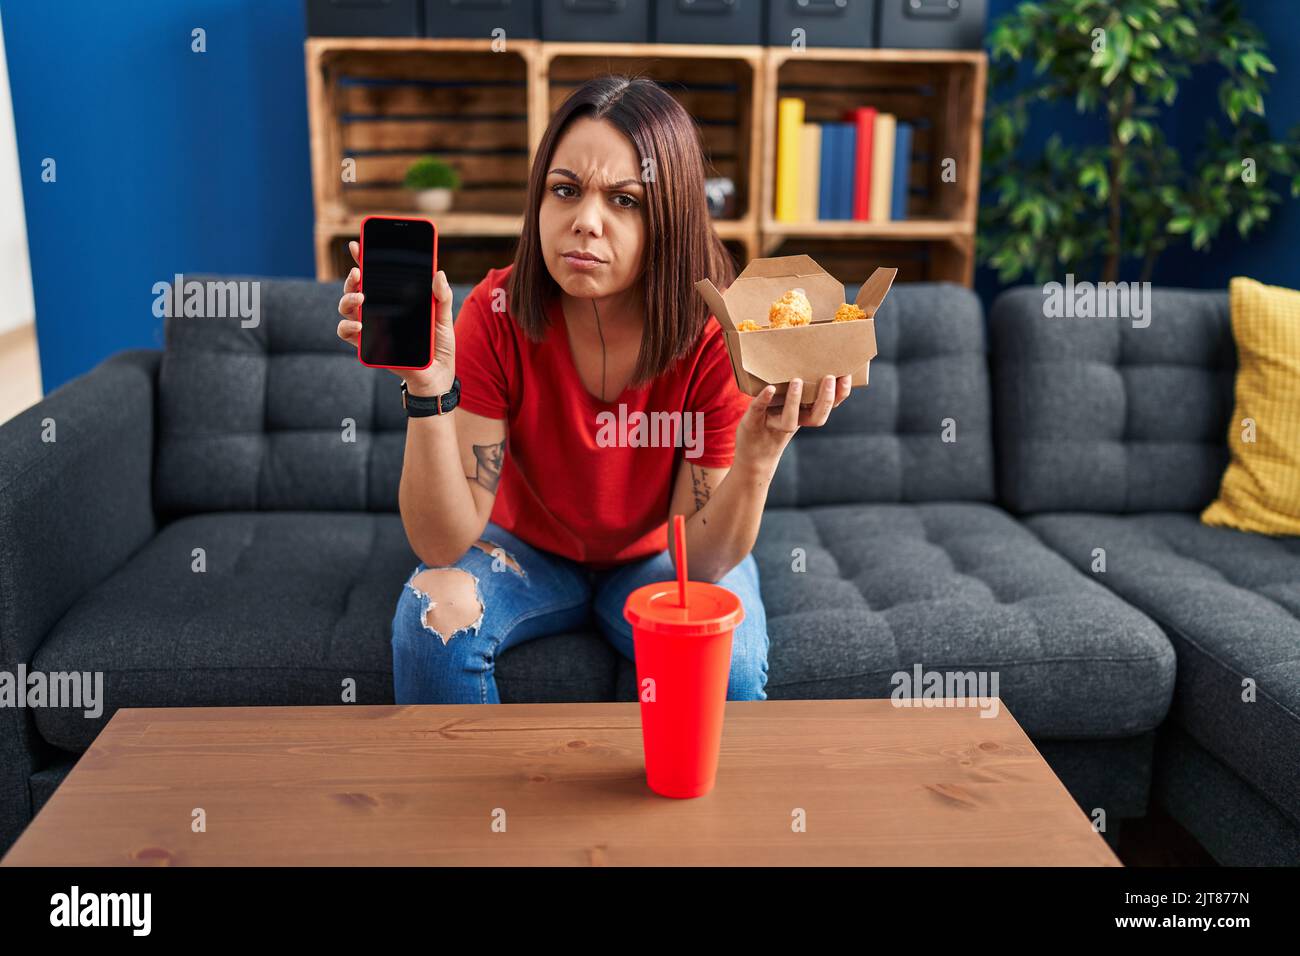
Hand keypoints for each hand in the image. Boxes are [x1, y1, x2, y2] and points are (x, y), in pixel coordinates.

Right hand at [336, 239, 455, 395]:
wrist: (437, 376)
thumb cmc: (439, 346)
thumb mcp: (443, 318)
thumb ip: (441, 296)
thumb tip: (439, 273)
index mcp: (395, 300)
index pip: (375, 276)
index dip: (363, 259)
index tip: (357, 245)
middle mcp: (378, 311)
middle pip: (355, 288)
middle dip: (352, 279)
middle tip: (358, 273)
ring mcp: (371, 328)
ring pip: (346, 308)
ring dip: (347, 299)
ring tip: (360, 297)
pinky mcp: (368, 346)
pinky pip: (347, 334)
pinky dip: (348, 328)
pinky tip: (358, 326)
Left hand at [733, 374, 852, 475]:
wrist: (753, 454)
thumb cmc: (775, 421)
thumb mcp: (790, 407)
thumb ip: (801, 390)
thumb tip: (813, 359)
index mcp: (806, 415)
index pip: (829, 406)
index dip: (840, 394)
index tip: (846, 375)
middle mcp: (794, 422)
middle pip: (816, 416)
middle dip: (825, 398)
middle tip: (829, 377)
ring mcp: (775, 424)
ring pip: (791, 419)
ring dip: (795, 400)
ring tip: (797, 381)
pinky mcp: (754, 422)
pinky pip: (760, 409)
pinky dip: (765, 399)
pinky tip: (769, 388)